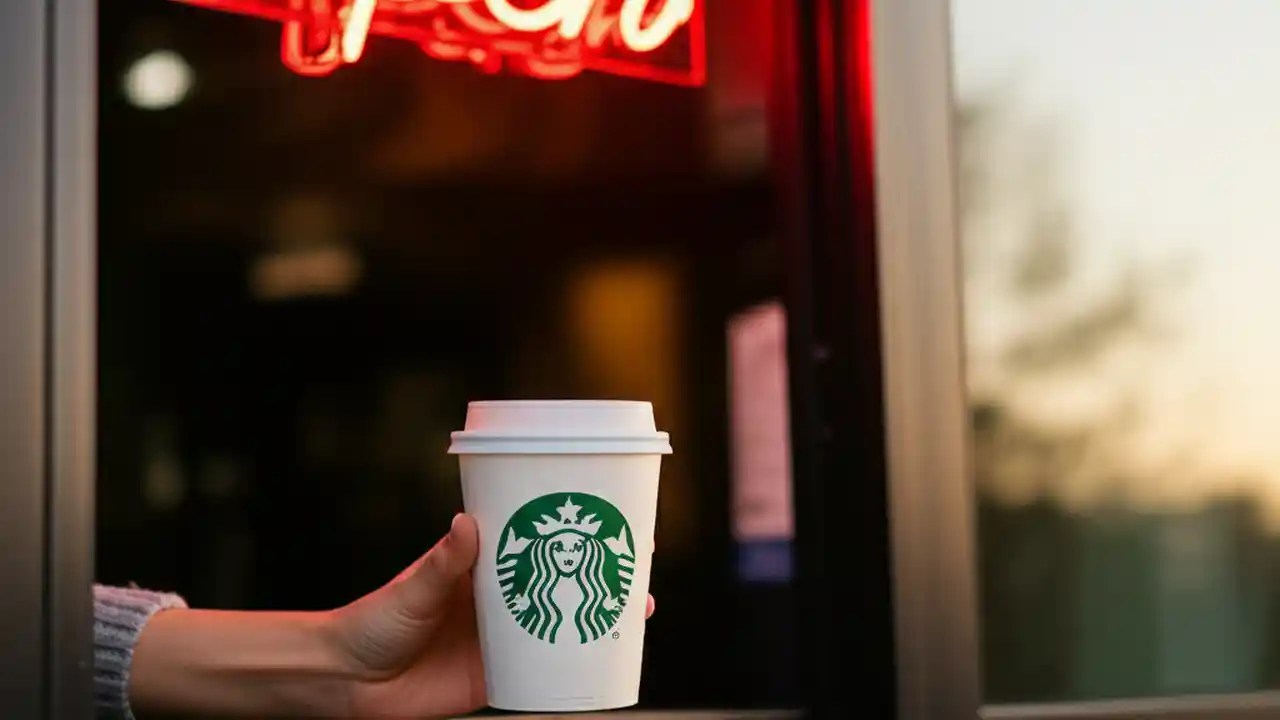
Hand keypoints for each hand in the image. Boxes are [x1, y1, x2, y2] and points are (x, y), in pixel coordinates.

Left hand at [325, 513, 654, 717]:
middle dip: (603, 573)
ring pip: (561, 625)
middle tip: (642, 567)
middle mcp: (497, 600)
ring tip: (638, 611)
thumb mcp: (413, 588)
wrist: (348, 680)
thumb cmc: (374, 621)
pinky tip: (602, 664)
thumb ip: (443, 562)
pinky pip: (542, 675)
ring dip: (600, 619)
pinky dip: (573, 670)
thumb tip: (466, 524)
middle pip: (561, 581)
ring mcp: (500, 639)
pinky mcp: (495, 678)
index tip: (609, 516)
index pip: (535, 540)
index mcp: (481, 568)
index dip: (571, 529)